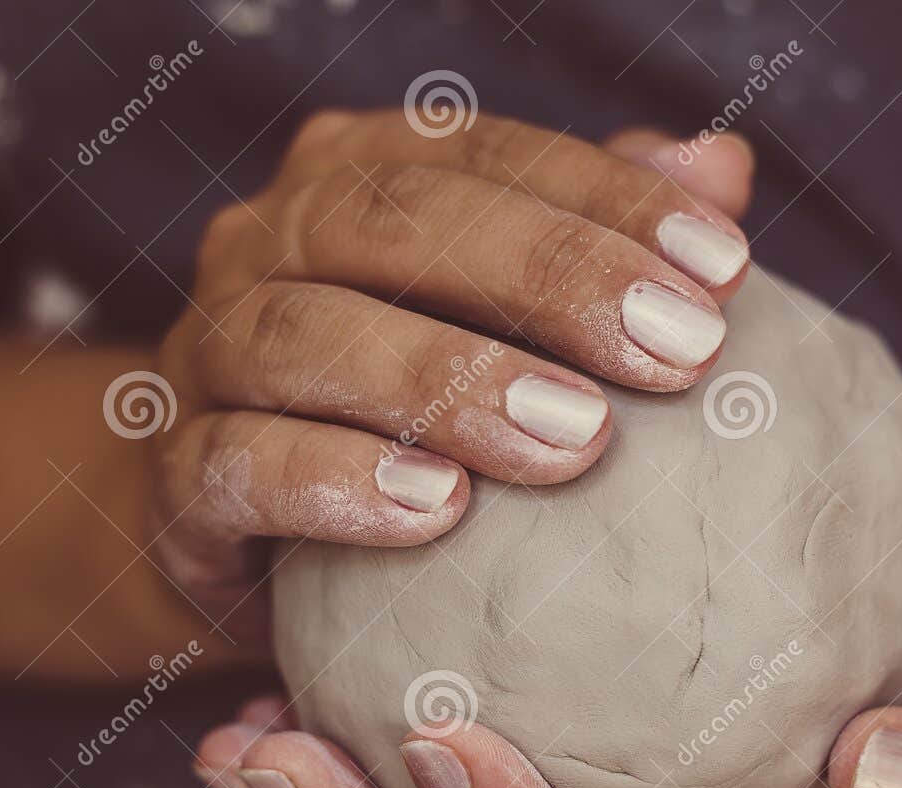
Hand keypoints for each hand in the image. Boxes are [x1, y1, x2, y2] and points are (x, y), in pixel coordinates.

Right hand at [149, 111, 753, 635]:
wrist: (239, 520)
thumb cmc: (403, 406)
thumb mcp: (504, 318)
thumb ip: (596, 239)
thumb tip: (722, 167)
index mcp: (355, 180)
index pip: (481, 153)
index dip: (605, 199)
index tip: (726, 270)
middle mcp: (268, 242)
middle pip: (394, 223)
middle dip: (547, 278)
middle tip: (677, 353)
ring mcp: (208, 353)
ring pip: (304, 334)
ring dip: (445, 380)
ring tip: (576, 442)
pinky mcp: (175, 477)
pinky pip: (234, 464)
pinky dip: (331, 481)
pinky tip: (436, 511)